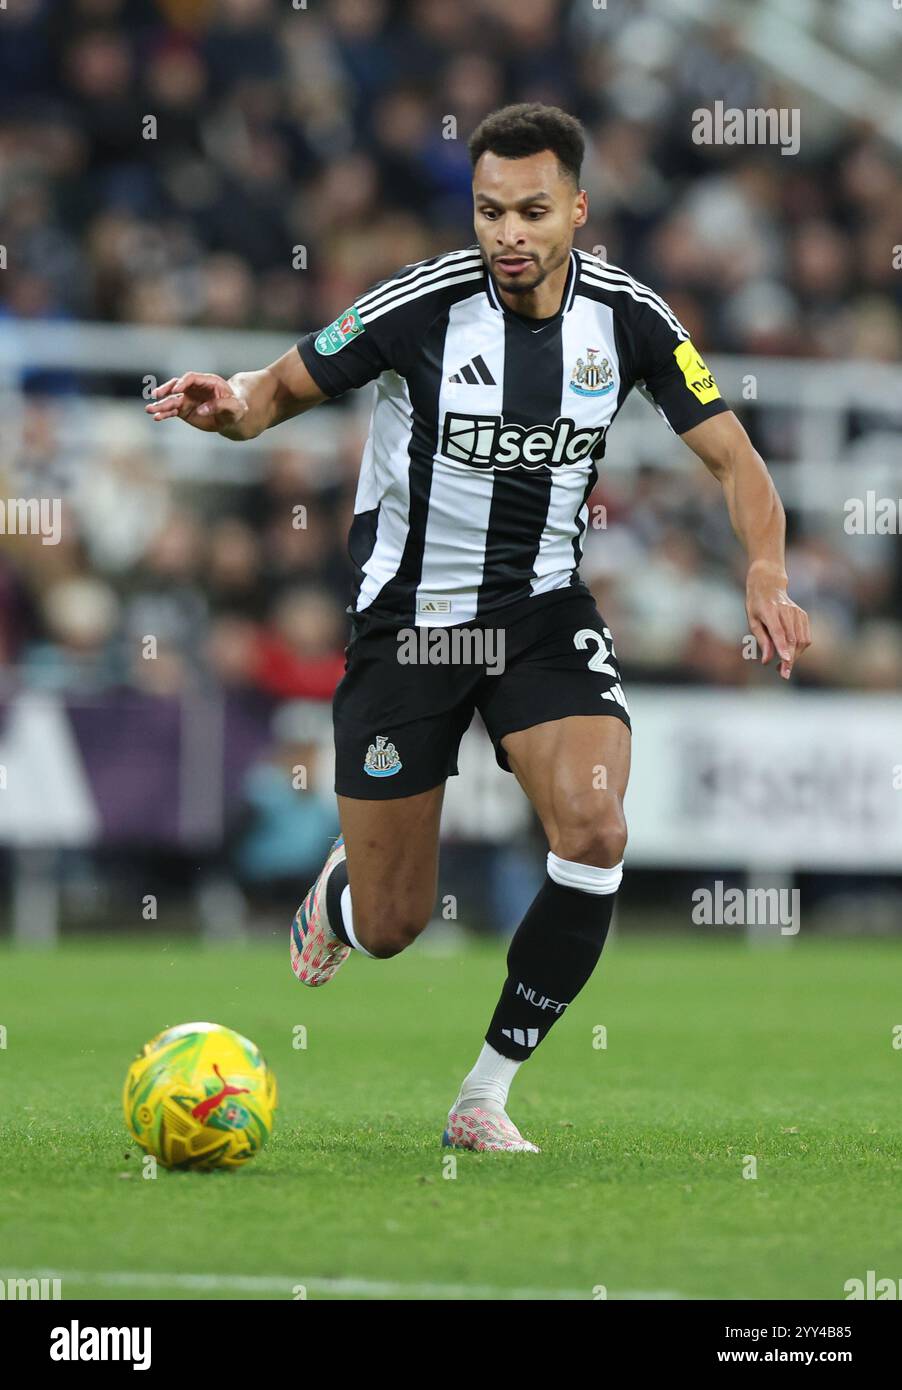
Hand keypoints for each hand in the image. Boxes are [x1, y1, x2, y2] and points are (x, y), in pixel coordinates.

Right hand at [145, 372, 248, 433]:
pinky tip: (157, 418)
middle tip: (156, 395)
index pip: (191, 378)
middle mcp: (194, 388)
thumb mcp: (234, 407)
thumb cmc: (236, 408)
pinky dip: (164, 414)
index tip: (177, 390)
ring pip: (171, 400)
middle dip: (166, 390)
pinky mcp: (184, 410)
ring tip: (149, 410)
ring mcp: (187, 399)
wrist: (232, 416)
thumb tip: (200, 410)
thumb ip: (219, 406)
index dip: (183, 382)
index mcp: (207, 381)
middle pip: (176, 386)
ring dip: (160, 404)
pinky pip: (172, 411)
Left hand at [746, 563, 810, 678]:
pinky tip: (789, 653)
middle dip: (790, 659)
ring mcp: (797, 613)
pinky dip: (799, 649)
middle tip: (784, 674)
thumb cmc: (757, 604)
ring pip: (801, 640)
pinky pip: (805, 637)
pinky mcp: (803, 616)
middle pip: (792, 639)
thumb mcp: (752, 621)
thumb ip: (761, 640)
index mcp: (769, 610)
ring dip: (795, 656)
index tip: (785, 660)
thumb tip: (767, 661)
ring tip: (783, 665)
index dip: (782, 646)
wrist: (769, 585)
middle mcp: (786, 611)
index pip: (778, 631)